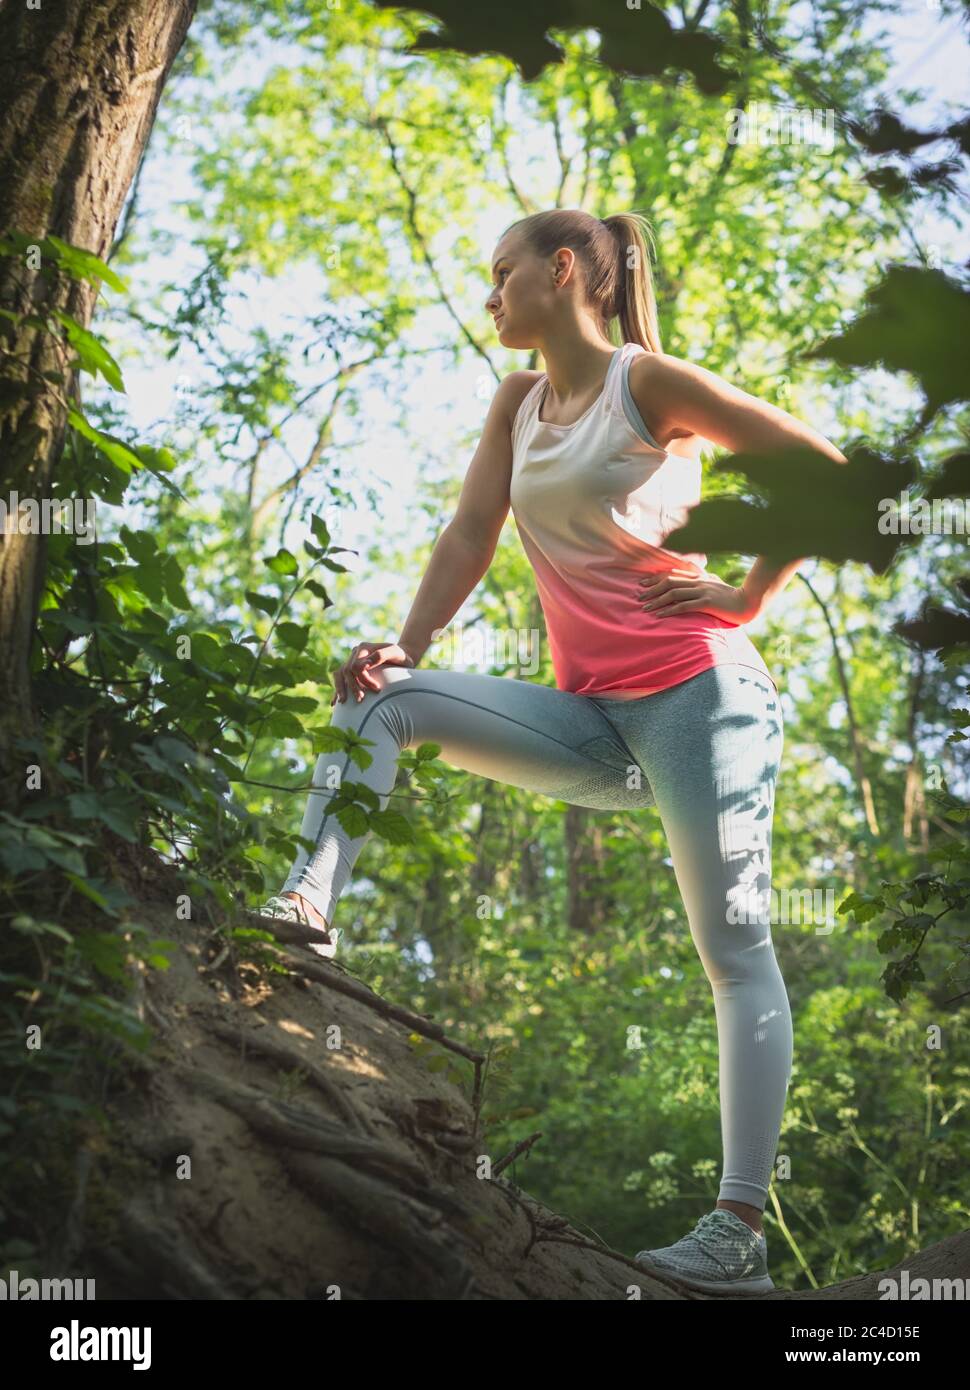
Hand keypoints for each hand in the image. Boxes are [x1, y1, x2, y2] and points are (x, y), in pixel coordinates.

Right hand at [330, 640, 415, 703]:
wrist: (402, 657)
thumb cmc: (401, 656)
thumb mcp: (395, 652)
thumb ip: (381, 655)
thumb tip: (365, 664)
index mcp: (363, 648)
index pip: (356, 666)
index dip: (364, 679)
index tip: (377, 689)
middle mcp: (355, 653)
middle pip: (346, 671)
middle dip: (352, 686)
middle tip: (360, 699)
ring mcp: (352, 661)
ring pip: (339, 675)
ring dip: (340, 689)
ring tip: (343, 702)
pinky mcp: (352, 671)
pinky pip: (340, 679)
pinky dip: (337, 690)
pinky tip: (334, 703)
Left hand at [636, 570, 761, 625]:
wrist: (748, 602)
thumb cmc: (732, 596)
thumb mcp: (716, 584)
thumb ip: (705, 580)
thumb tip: (699, 577)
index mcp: (699, 577)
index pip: (673, 574)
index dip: (655, 578)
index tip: (642, 584)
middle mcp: (698, 582)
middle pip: (669, 582)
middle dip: (652, 589)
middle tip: (639, 597)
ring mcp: (702, 591)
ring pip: (674, 593)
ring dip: (657, 601)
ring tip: (645, 609)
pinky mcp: (707, 603)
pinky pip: (684, 605)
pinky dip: (670, 610)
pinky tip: (660, 615)